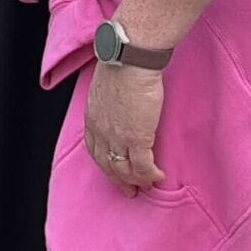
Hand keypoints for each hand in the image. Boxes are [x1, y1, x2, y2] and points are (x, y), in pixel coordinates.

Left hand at [84, 62, 167, 194]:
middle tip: (129, 190)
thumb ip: (109, 98)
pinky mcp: (137, 139)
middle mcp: (101, 131)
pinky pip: (143, 166)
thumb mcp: (106, 85)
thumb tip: (120, 99)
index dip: (104, 162)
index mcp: (92, 118)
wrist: (129, 60)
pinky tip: (158, 177)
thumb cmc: (122, 64)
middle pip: (107, 164)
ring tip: (146, 186)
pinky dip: (150, 175)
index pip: (94, 148)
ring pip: (124, 169)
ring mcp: (118, 137)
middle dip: (118, 179)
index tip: (112, 170)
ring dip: (136, 181)